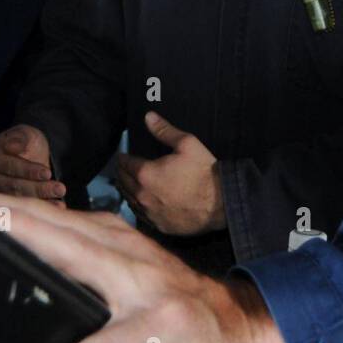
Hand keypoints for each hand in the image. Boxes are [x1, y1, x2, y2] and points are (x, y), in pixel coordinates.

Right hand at [0, 124, 65, 205]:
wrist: (29, 152)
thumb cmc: (25, 141)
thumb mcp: (25, 134)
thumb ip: (20, 138)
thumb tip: (13, 147)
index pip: (8, 166)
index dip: (28, 170)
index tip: (48, 173)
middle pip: (13, 186)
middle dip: (38, 188)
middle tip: (60, 188)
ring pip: (18, 199)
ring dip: (41, 199)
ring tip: (60, 198)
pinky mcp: (6, 203)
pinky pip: (24, 207)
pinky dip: (42, 206)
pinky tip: (57, 206)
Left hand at [0, 188, 293, 342]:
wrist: (245, 331)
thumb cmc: (176, 309)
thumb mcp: (128, 277)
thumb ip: (87, 265)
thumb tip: (32, 259)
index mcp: (112, 240)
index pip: (48, 215)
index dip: (3, 204)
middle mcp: (124, 253)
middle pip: (54, 225)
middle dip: (4, 210)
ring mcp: (142, 288)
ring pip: (77, 262)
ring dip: (33, 247)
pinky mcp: (158, 328)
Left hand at [115, 111, 225, 234]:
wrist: (220, 203)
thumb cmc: (204, 171)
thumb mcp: (187, 144)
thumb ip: (164, 130)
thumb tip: (148, 116)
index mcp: (145, 174)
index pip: (125, 164)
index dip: (122, 158)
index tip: (122, 155)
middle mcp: (142, 195)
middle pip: (123, 182)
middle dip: (121, 173)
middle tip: (122, 168)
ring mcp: (149, 213)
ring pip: (129, 200)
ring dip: (126, 190)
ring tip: (127, 184)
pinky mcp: (159, 226)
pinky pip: (141, 215)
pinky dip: (137, 206)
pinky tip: (139, 202)